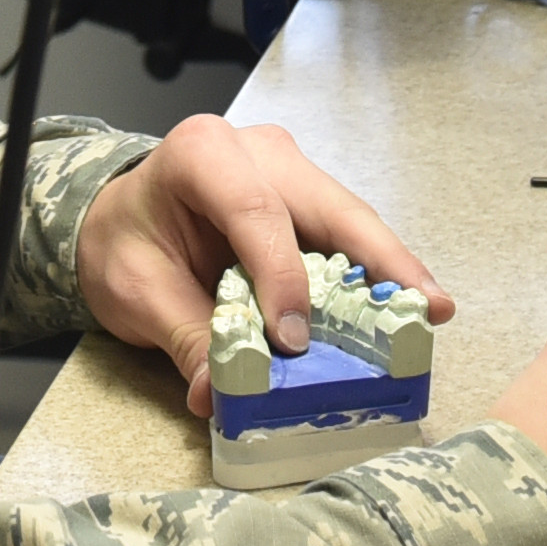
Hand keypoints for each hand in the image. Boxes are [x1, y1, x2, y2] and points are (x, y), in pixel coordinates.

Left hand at [65, 113, 454, 386]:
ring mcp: (289, 172)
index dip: (282, 275)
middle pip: (328, 205)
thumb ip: (184, 341)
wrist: (119, 220)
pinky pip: (346, 237)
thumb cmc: (125, 241)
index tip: (293, 339)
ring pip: (350, 220)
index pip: (255, 209)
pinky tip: (403, 309)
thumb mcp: (136, 293)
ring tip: (427, 316)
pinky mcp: (308, 202)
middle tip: (426, 310)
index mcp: (201, 153)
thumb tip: (218, 395)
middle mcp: (256, 150)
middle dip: (381, 259)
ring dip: (388, 271)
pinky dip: (373, 275)